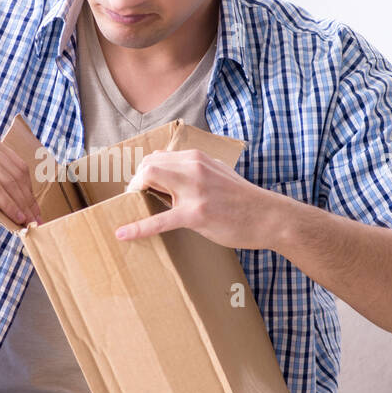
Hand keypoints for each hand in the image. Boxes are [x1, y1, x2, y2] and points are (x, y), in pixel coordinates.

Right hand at [0, 131, 43, 225]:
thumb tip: (23, 203)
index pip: (18, 166)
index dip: (29, 190)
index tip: (35, 210)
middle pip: (16, 173)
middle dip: (27, 200)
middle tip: (35, 221)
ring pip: (6, 181)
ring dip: (20, 204)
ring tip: (26, 222)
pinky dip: (6, 204)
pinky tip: (13, 217)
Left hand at [113, 148, 282, 248]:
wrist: (269, 216)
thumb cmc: (242, 199)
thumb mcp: (217, 174)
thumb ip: (194, 171)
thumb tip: (169, 172)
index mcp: (197, 158)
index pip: (156, 158)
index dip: (142, 173)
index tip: (139, 188)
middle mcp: (194, 167)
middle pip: (148, 164)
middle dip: (134, 181)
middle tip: (132, 200)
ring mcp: (195, 190)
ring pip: (149, 178)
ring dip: (134, 193)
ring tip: (130, 209)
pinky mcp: (196, 214)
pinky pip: (160, 219)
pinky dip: (138, 227)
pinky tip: (123, 234)